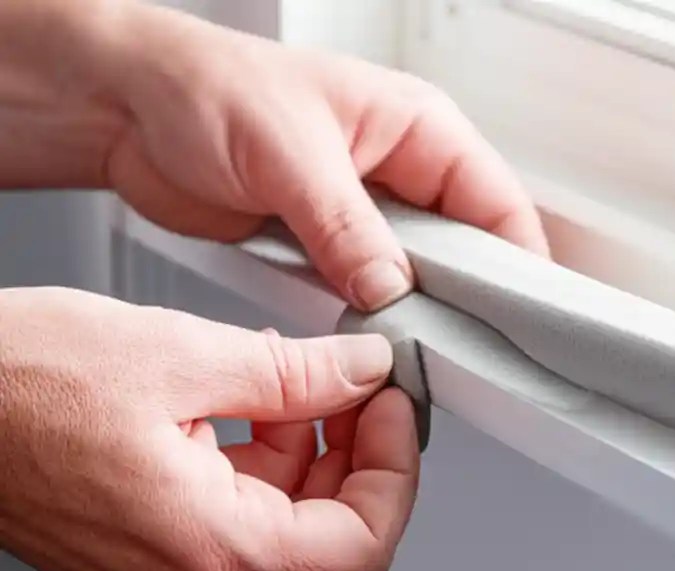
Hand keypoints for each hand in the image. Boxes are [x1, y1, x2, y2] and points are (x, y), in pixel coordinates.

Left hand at [0, 0, 547, 309]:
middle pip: (469, 248)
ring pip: (422, 276)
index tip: (521, 318)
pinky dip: (374, 319)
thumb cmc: (205, 89)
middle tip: (460, 346)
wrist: (126, 111)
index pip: (497, 202)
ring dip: (417, 313)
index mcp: (419, 126)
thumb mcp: (290, 157)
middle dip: (466, 299)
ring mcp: (368, 212)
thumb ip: (349, 229)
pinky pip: (372, 291)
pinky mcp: (331, 245)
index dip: (517, 262)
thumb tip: (395, 289)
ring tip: (417, 350)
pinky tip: (372, 342)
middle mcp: (403, 170)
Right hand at [0, 287, 419, 570]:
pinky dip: (267, 467)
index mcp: (206, 546)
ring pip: (290, 540)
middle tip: (364, 400)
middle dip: (364, 472)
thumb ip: (294, 374)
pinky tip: (256, 402)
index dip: (396, 473)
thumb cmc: (12, 381)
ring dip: (316, 463)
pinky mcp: (146, 549)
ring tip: (300, 384)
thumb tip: (364, 374)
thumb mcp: (178, 354)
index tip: (393, 407)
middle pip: (335, 557)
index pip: (361, 548)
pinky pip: (239, 524)